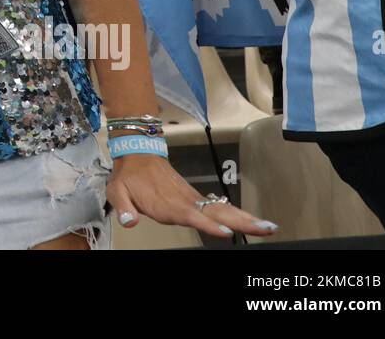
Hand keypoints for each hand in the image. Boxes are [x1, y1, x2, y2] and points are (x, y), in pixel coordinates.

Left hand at [107, 154, 276, 239]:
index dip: (207, 224)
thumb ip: (123, 207)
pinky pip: (218, 207)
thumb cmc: (129, 175)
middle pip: (216, 213)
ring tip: (267, 227)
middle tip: (265, 228)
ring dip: (245, 219)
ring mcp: (192, 198)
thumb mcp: (117, 190)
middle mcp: (184, 201)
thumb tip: (128, 221)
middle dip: (241, 222)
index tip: (225, 232)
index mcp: (166, 202)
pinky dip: (236, 214)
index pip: (190, 214)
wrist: (137, 152)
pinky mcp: (195, 198)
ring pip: (222, 210)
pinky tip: (251, 222)